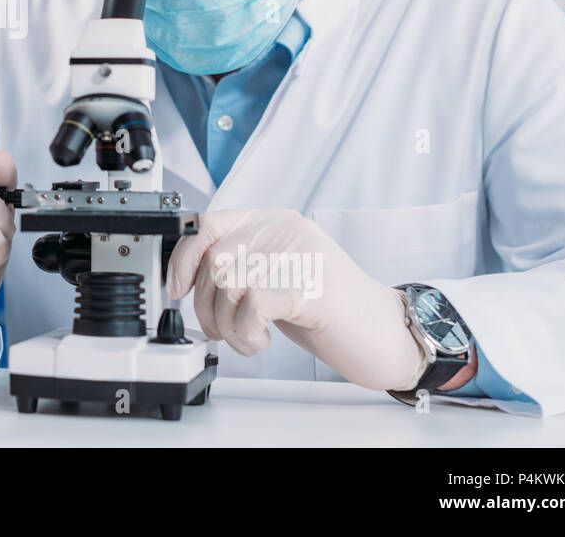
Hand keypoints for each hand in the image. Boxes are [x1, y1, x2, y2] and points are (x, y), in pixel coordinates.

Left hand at [166, 208, 427, 390]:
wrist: (386, 333)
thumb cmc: (329, 309)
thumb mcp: (276, 276)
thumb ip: (241, 267)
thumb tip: (186, 276)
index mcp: (275, 223)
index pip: (208, 224)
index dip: (183, 258)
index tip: (178, 288)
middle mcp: (285, 232)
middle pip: (214, 260)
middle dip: (207, 305)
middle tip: (223, 330)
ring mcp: (300, 257)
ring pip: (228, 283)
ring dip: (227, 324)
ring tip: (248, 338)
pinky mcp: (311, 288)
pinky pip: (252, 304)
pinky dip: (246, 331)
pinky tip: (262, 340)